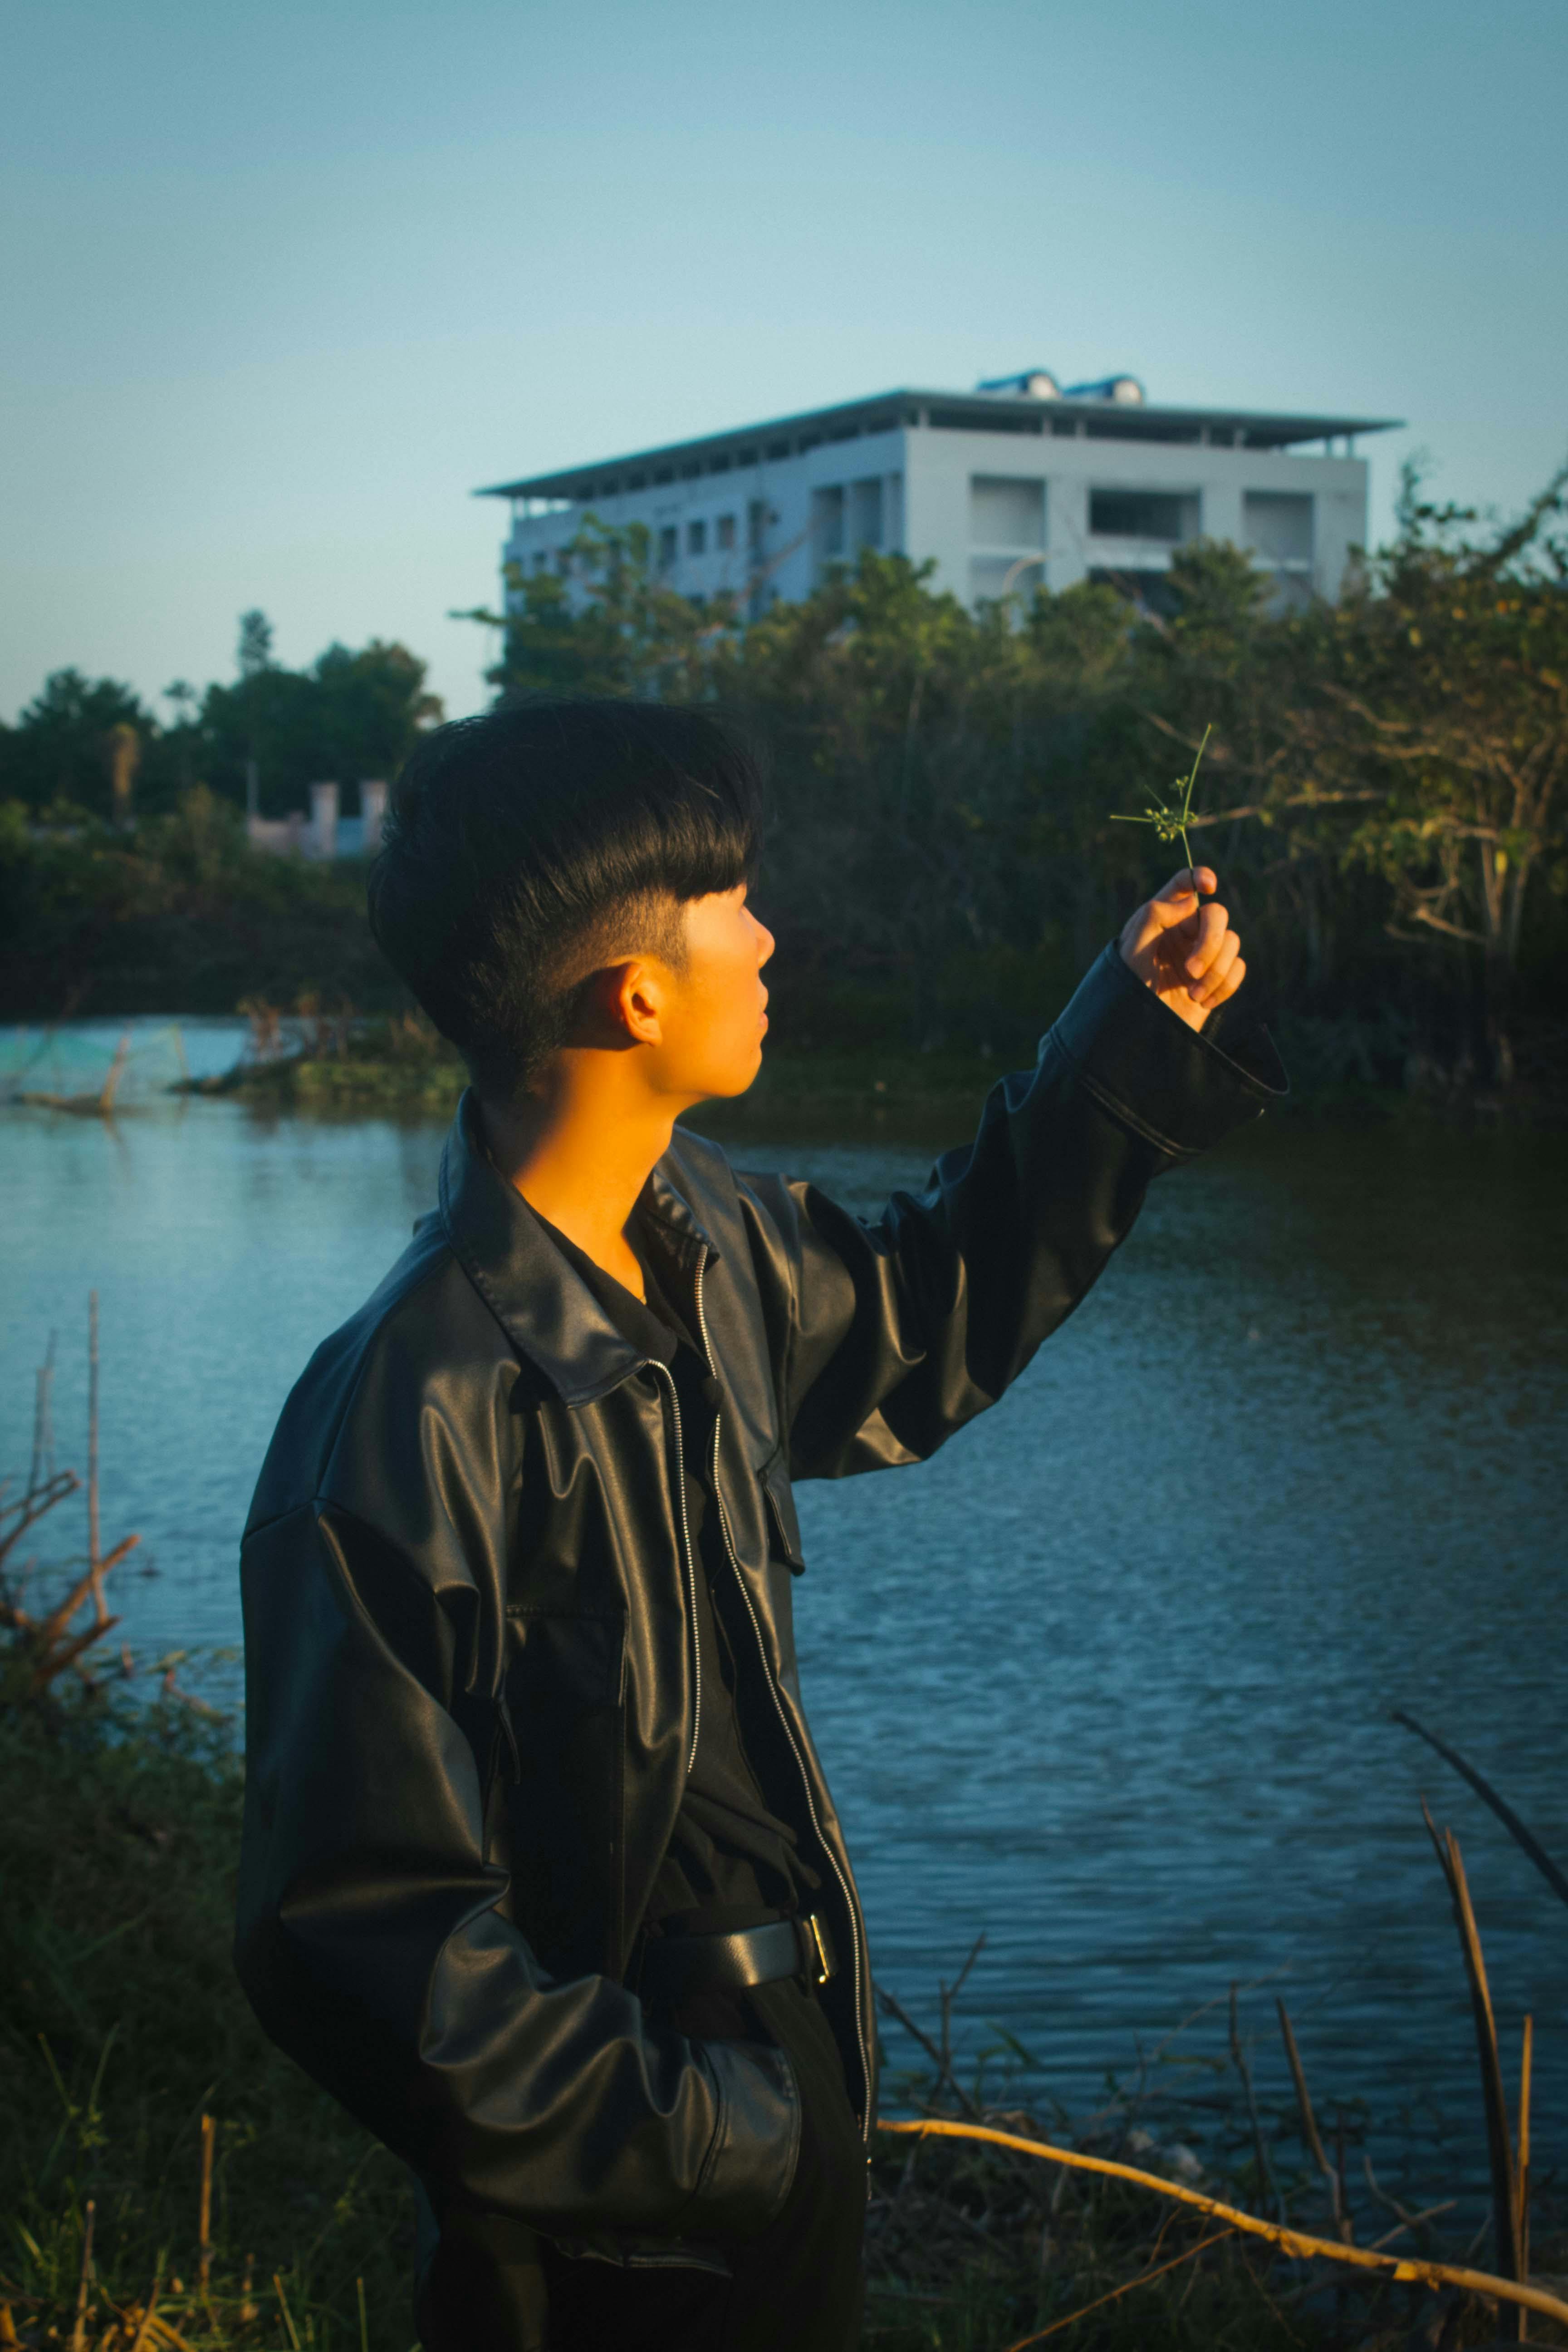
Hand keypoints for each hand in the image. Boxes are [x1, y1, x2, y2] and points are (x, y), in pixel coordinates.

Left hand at [1118, 868, 1245, 1034]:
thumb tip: (1190, 901)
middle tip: (1190, 970)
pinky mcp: (1217, 977)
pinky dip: (1225, 986)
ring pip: (1232, 943)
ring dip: (1216, 971)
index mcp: (1164, 916)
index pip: (1184, 884)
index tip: (1209, 886)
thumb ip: (1155, 916)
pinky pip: (1238, 969)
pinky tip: (1203, 1002)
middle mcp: (1186, 930)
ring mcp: (1204, 953)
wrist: (1137, 1027)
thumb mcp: (1132, 948)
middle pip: (1218, 915)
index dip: (1198, 876)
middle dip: (1210, 942)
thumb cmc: (1127, 985)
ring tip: (1193, 993)